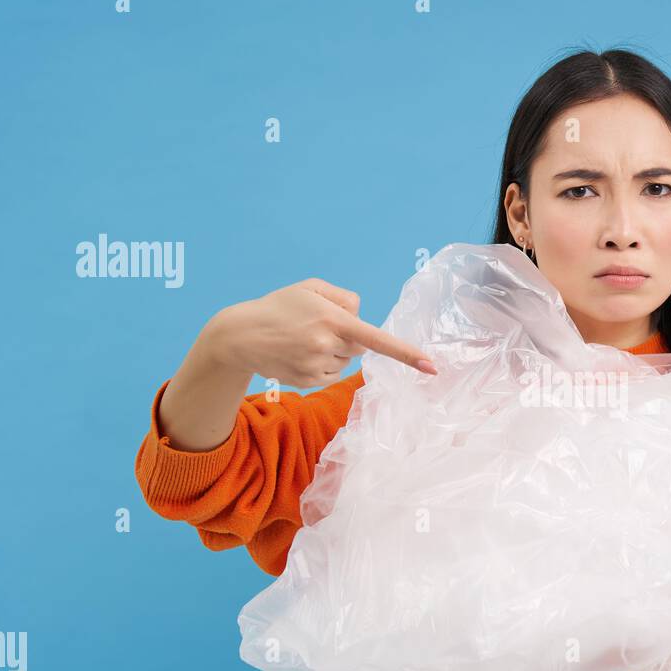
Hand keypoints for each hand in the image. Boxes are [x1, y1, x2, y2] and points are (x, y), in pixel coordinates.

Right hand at [207, 277, 436, 387]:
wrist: (239, 336)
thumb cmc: (280, 306)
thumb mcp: (311, 287)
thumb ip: (344, 297)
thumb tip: (363, 317)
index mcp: (333, 320)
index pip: (377, 338)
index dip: (406, 353)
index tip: (431, 366)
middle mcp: (328, 346)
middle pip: (360, 345)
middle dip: (348, 336)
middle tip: (317, 326)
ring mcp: (318, 367)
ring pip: (346, 361)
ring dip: (334, 351)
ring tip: (302, 340)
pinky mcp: (310, 383)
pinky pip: (332, 374)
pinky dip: (322, 364)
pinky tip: (298, 354)